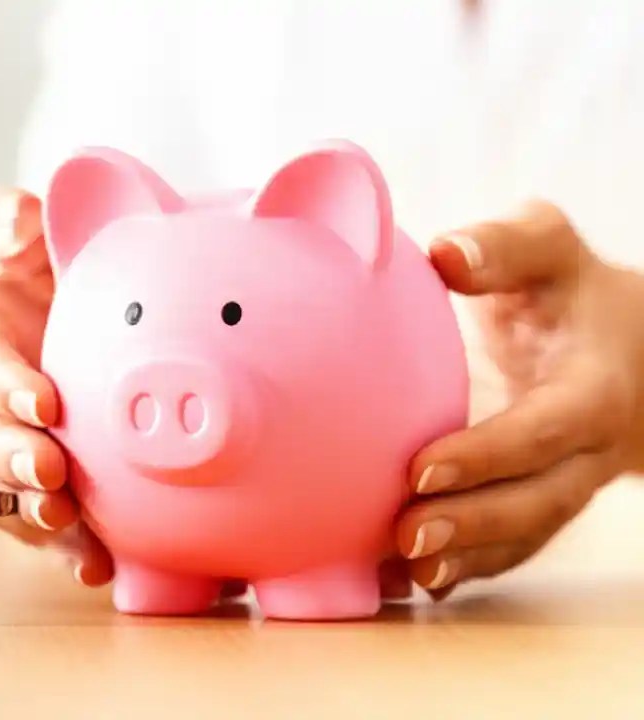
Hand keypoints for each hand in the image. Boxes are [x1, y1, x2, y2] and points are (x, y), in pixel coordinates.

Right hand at [0, 188, 114, 586]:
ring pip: (2, 492)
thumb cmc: (57, 286)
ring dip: (32, 510)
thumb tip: (14, 220)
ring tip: (67, 520)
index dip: (0, 383)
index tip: (42, 402)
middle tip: (51, 471)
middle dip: (11, 458)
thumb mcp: (37, 245)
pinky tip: (97, 563)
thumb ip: (17, 223)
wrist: (86, 341)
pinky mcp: (34, 497)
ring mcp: (6, 455)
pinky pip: (43, 532)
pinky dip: (68, 550)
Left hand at [396, 200, 643, 597]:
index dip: (489, 454)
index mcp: (592, 388)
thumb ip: (504, 246)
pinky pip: (512, 547)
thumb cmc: (570, 291)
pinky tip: (410, 582)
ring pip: (527, 535)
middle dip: (475, 523)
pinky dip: (466, 568)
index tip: (420, 466)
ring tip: (405, 571)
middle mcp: (588, 449)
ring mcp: (568, 483)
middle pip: (539, 500)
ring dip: (468, 558)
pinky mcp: (541, 502)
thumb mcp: (550, 248)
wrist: (632, 347)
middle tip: (404, 535)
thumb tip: (443, 252)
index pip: (544, 431)